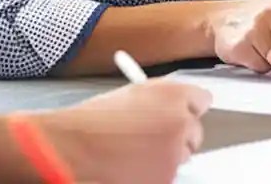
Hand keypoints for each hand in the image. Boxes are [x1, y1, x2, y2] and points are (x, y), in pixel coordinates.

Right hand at [37, 79, 210, 183]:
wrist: (68, 152)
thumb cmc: (89, 122)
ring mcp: (175, 154)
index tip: (178, 113)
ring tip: (130, 153)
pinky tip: (128, 168)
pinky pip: (168, 175)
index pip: (202, 99)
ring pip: (182, 156)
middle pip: (196, 131)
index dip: (186, 107)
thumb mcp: (129, 96)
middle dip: (178, 135)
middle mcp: (180, 122)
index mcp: (171, 94)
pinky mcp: (167, 179)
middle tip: (152, 139)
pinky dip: (154, 174)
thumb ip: (158, 100)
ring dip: (165, 156)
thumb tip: (173, 108)